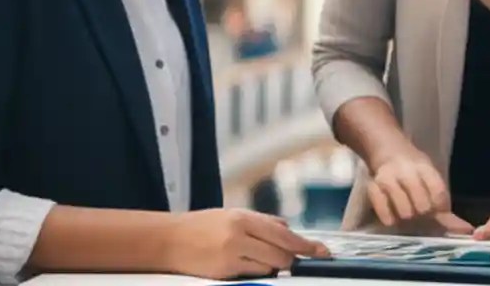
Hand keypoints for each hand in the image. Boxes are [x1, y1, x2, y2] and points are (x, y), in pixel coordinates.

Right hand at [163, 208, 328, 278]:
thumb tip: (288, 229)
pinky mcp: (223, 272)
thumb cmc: (201, 226)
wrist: (168, 240)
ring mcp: (231, 254)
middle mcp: (239, 234)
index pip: (284, 233)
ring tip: (258, 257)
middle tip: (292, 258)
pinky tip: (247, 264)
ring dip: (273, 265)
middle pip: (281, 252)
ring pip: (270, 266)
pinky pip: (253, 274)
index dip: (305, 245)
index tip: (321, 251)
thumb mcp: (232, 215)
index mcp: (243, 217)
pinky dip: (258, 271)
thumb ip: (262, 222)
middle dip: (291, 258)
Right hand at [369, 149, 472, 233]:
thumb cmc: (416, 174)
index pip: (439, 193)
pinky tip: (393, 216)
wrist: (389, 152)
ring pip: (405, 213)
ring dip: (407, 218)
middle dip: (424, 215)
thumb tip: (467, 231)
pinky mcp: (373, 187)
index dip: (440, 208)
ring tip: (407, 213)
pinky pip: (384, 212)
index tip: (437, 210)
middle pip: (423, 207)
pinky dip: (390, 219)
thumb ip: (447, 211)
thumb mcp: (433, 184)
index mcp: (426, 169)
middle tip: (420, 214)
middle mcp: (407, 172)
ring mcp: (388, 179)